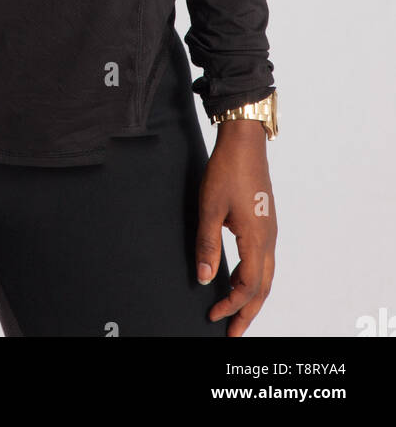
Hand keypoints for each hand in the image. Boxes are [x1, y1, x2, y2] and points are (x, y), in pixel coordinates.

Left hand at [195, 120, 276, 335]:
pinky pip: (265, 261)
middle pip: (263, 288)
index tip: (213, 315)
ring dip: (253, 298)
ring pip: (267, 275)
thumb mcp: (210, 208)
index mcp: (256, 240)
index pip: (247, 286)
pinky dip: (255, 279)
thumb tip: (205, 278)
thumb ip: (207, 245)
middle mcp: (269, 239)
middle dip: (248, 313)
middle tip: (234, 334)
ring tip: (238, 312)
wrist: (245, 142)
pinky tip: (240, 279)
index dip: (231, 305)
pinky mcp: (266, 223)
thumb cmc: (227, 171)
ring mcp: (270, 231)